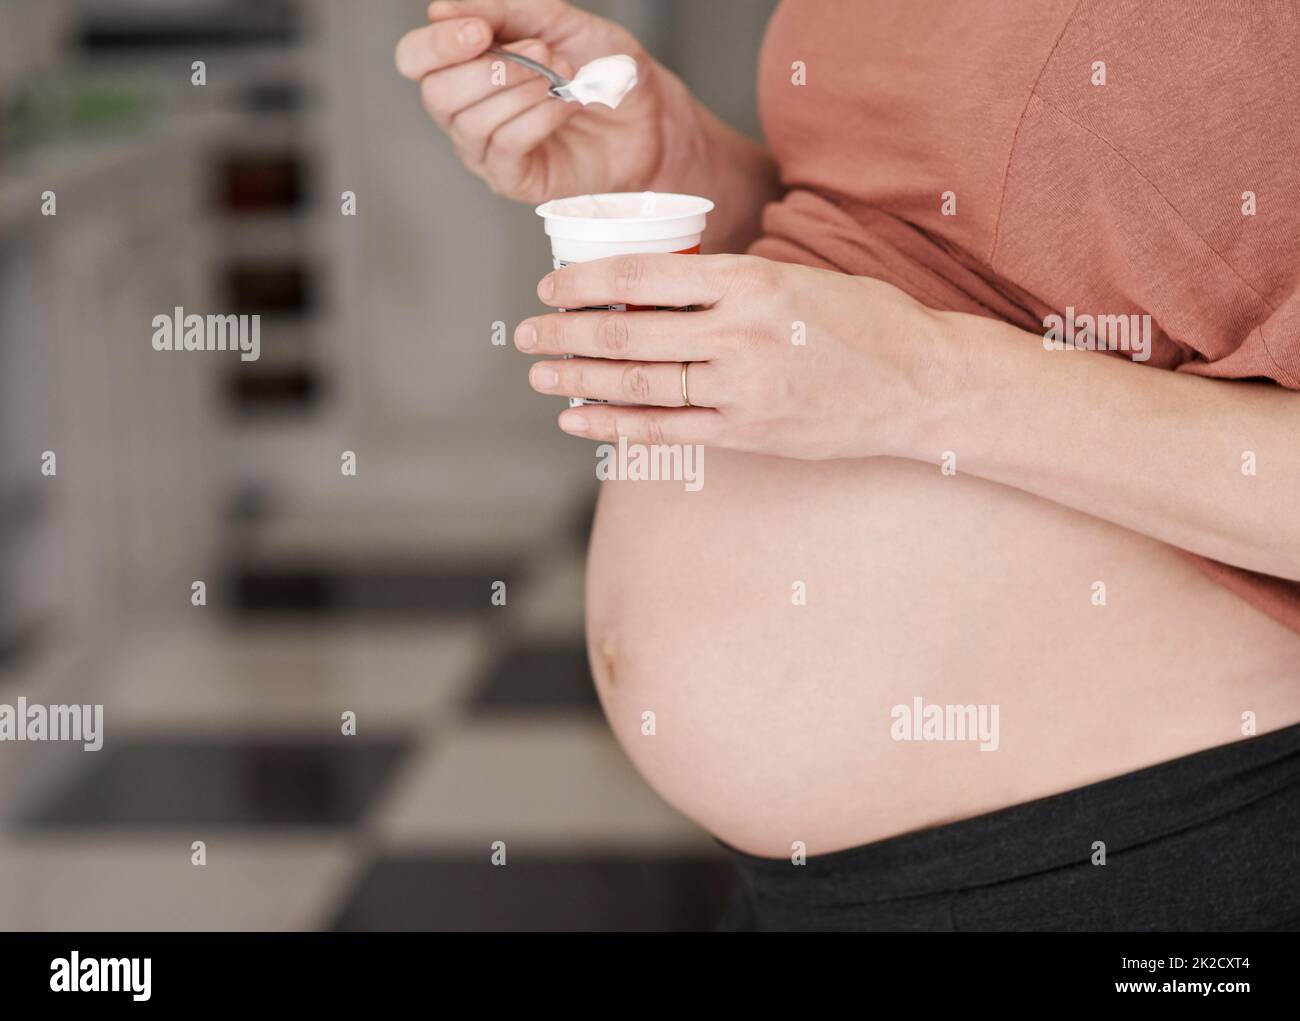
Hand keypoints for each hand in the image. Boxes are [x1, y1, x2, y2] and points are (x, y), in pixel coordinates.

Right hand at [395, 0, 702, 202]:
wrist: (648, 116)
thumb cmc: (602, 70)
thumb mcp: (557, 22)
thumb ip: (504, 11)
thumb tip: (443, 9)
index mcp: (466, 67)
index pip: (415, 59)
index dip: (438, 44)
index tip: (480, 31)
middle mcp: (466, 111)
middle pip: (435, 94)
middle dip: (489, 69)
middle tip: (541, 53)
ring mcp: (487, 150)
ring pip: (470, 123)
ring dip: (520, 92)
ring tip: (563, 78)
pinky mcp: (514, 180)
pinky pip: (504, 148)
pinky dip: (536, 120)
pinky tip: (565, 106)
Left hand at [514, 254, 953, 460]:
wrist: (923, 384)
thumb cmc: (863, 322)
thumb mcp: (798, 279)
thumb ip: (732, 284)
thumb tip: (657, 287)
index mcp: (752, 280)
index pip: (644, 274)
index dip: (585, 282)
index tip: (550, 287)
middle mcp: (741, 332)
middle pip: (628, 331)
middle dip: (565, 332)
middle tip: (524, 333)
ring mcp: (744, 388)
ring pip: (639, 383)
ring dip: (578, 378)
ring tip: (541, 373)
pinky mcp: (749, 433)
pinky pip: (666, 430)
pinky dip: (614, 424)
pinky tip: (577, 418)